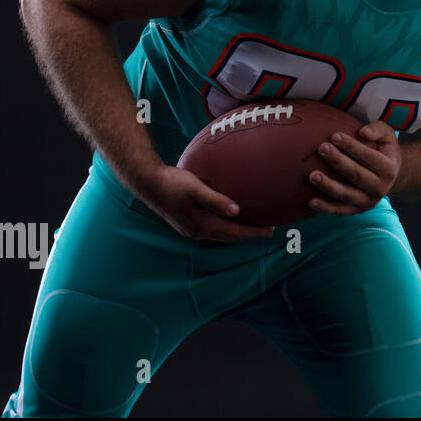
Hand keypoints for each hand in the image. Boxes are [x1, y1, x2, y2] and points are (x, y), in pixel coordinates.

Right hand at [131, 164, 275, 241]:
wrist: (148, 183)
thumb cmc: (173, 183)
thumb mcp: (197, 189)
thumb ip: (216, 200)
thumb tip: (237, 210)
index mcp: (203, 226)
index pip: (235, 232)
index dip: (254, 232)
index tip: (272, 230)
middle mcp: (198, 232)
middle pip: (229, 236)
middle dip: (248, 234)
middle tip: (267, 229)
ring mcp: (190, 230)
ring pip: (220, 234)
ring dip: (236, 232)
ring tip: (251, 225)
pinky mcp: (186, 223)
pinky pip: (212, 229)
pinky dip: (225, 226)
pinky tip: (228, 217)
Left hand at [308, 121, 400, 214]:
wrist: (390, 176)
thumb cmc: (384, 151)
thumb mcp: (388, 136)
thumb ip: (378, 130)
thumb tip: (363, 132)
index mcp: (389, 169)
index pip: (368, 157)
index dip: (351, 146)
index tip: (335, 136)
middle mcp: (381, 188)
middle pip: (356, 175)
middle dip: (338, 161)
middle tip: (322, 148)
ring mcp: (369, 201)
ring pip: (346, 195)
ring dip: (328, 186)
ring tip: (313, 175)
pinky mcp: (357, 210)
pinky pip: (340, 210)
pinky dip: (325, 208)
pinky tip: (311, 202)